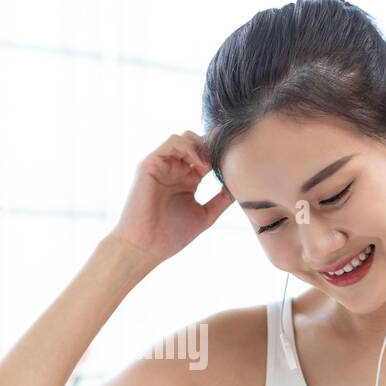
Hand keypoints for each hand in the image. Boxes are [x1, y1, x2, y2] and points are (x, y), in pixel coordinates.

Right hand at [111, 131, 233, 266]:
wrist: (145, 247)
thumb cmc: (170, 236)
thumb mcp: (205, 215)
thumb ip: (221, 200)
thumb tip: (241, 188)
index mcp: (187, 180)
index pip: (207, 156)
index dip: (221, 156)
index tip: (236, 164)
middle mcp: (175, 170)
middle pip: (197, 142)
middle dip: (212, 148)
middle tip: (224, 162)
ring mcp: (162, 165)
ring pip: (185, 138)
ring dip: (201, 147)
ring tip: (211, 166)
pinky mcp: (150, 164)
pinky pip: (172, 142)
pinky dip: (188, 147)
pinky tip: (199, 165)